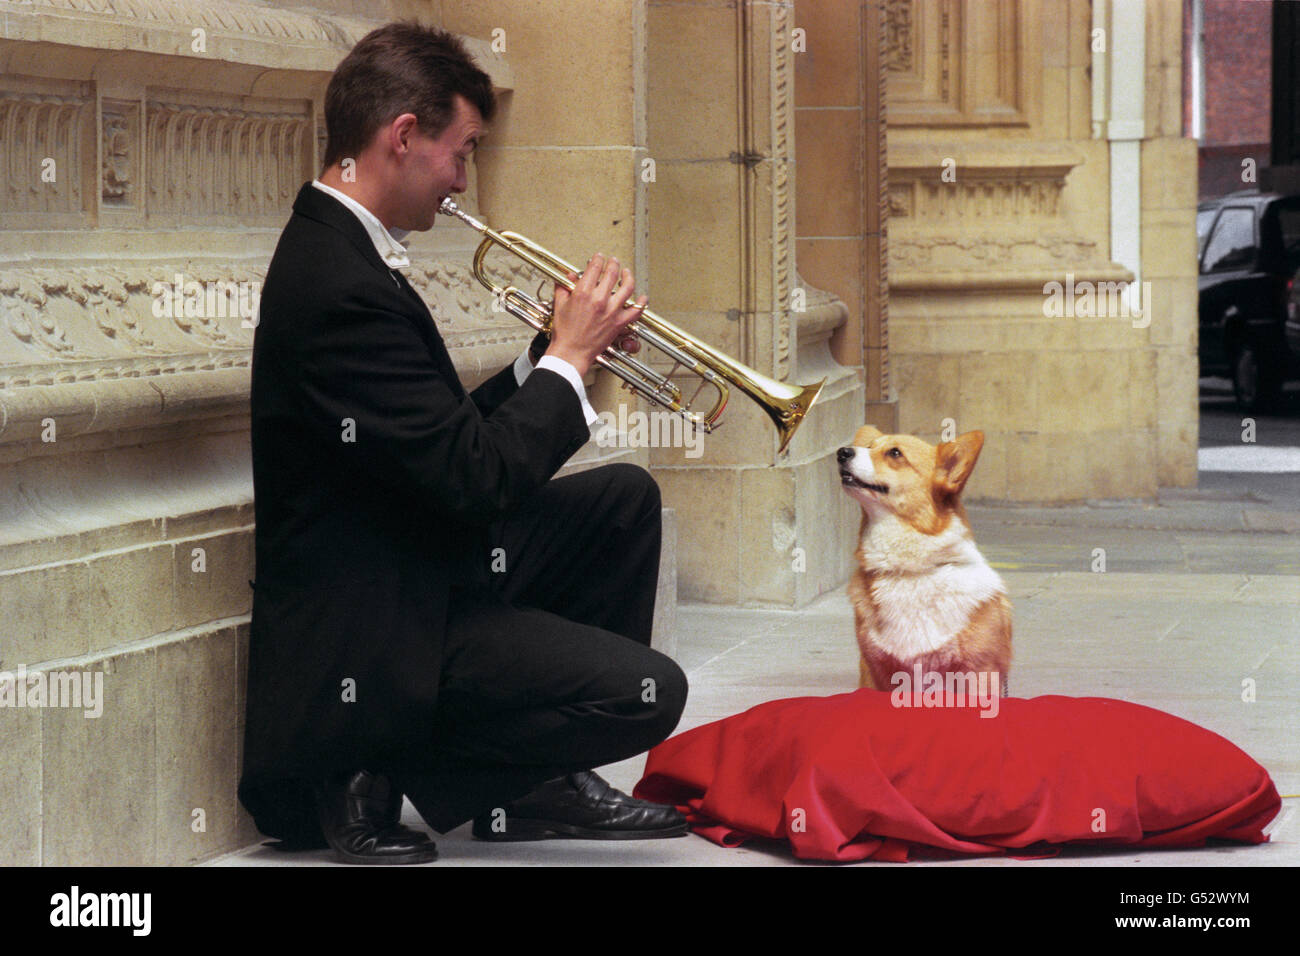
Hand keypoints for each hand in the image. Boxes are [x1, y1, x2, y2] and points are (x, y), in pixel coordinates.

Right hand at [546, 254, 647, 375]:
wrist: (571, 352)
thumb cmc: (565, 333)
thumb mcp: (560, 305)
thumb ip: (564, 287)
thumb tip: (568, 277)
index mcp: (583, 293)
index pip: (595, 268)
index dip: (598, 259)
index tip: (599, 257)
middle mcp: (599, 300)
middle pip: (612, 273)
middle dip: (613, 263)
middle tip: (613, 261)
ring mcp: (612, 311)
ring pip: (627, 287)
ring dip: (628, 276)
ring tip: (626, 272)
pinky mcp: (619, 323)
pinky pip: (636, 310)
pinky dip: (641, 302)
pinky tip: (642, 297)